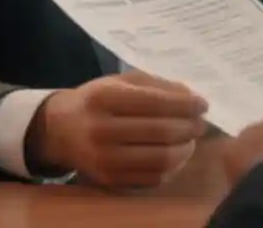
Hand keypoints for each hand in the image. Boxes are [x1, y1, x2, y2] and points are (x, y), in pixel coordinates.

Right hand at [25, 71, 208, 189]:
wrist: (59, 129)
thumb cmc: (98, 99)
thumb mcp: (123, 81)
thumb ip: (159, 86)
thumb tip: (192, 99)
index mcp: (105, 98)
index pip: (157, 104)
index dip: (186, 105)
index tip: (203, 104)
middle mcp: (101, 130)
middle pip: (162, 133)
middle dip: (190, 127)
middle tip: (200, 123)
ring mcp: (104, 159)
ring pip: (161, 159)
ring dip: (185, 149)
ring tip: (191, 139)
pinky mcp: (108, 180)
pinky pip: (152, 178)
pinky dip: (172, 168)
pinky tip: (176, 155)